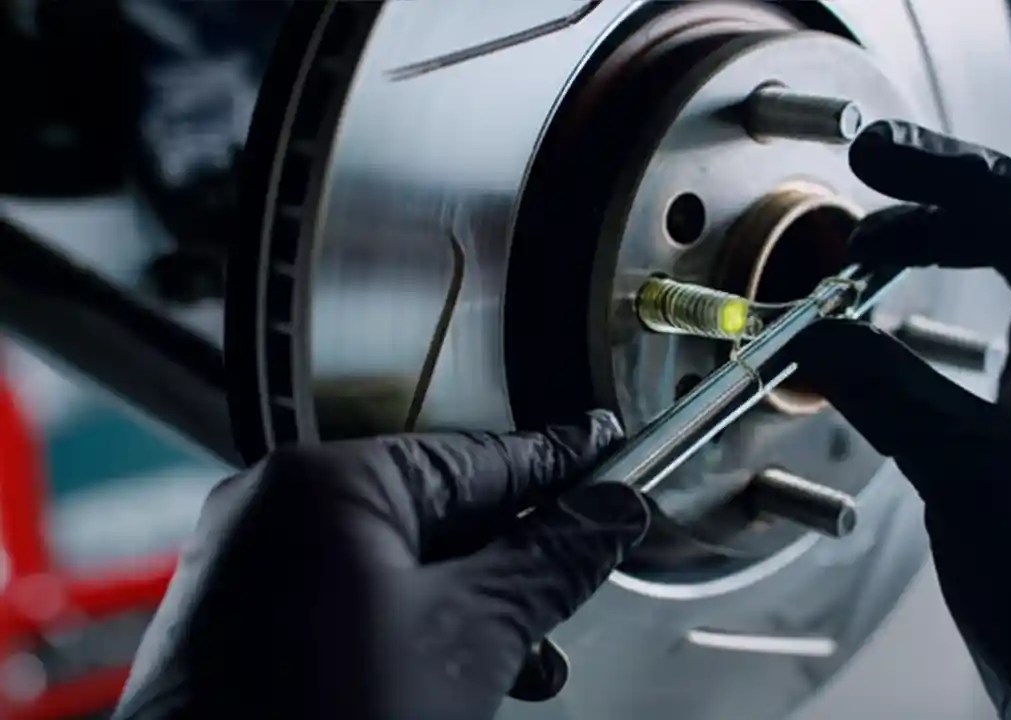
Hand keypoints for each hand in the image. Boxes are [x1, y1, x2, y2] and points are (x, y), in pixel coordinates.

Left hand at [114, 411, 649, 719]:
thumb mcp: (469, 637)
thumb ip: (550, 564)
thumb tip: (612, 512)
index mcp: (326, 483)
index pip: (479, 455)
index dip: (558, 463)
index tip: (607, 452)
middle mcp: (276, 508)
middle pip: (439, 511)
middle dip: (516, 562)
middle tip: (581, 575)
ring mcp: (251, 566)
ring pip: (398, 564)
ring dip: (472, 610)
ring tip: (530, 662)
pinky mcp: (241, 623)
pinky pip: (352, 600)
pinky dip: (414, 630)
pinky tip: (458, 677)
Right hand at [789, 121, 1010, 717]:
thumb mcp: (963, 476)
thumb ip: (882, 388)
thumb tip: (813, 334)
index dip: (950, 175)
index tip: (878, 156)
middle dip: (936, 208)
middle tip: (860, 196)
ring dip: (938, 250)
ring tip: (864, 252)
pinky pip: (1006, 314)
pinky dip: (946, 296)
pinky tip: (898, 295)